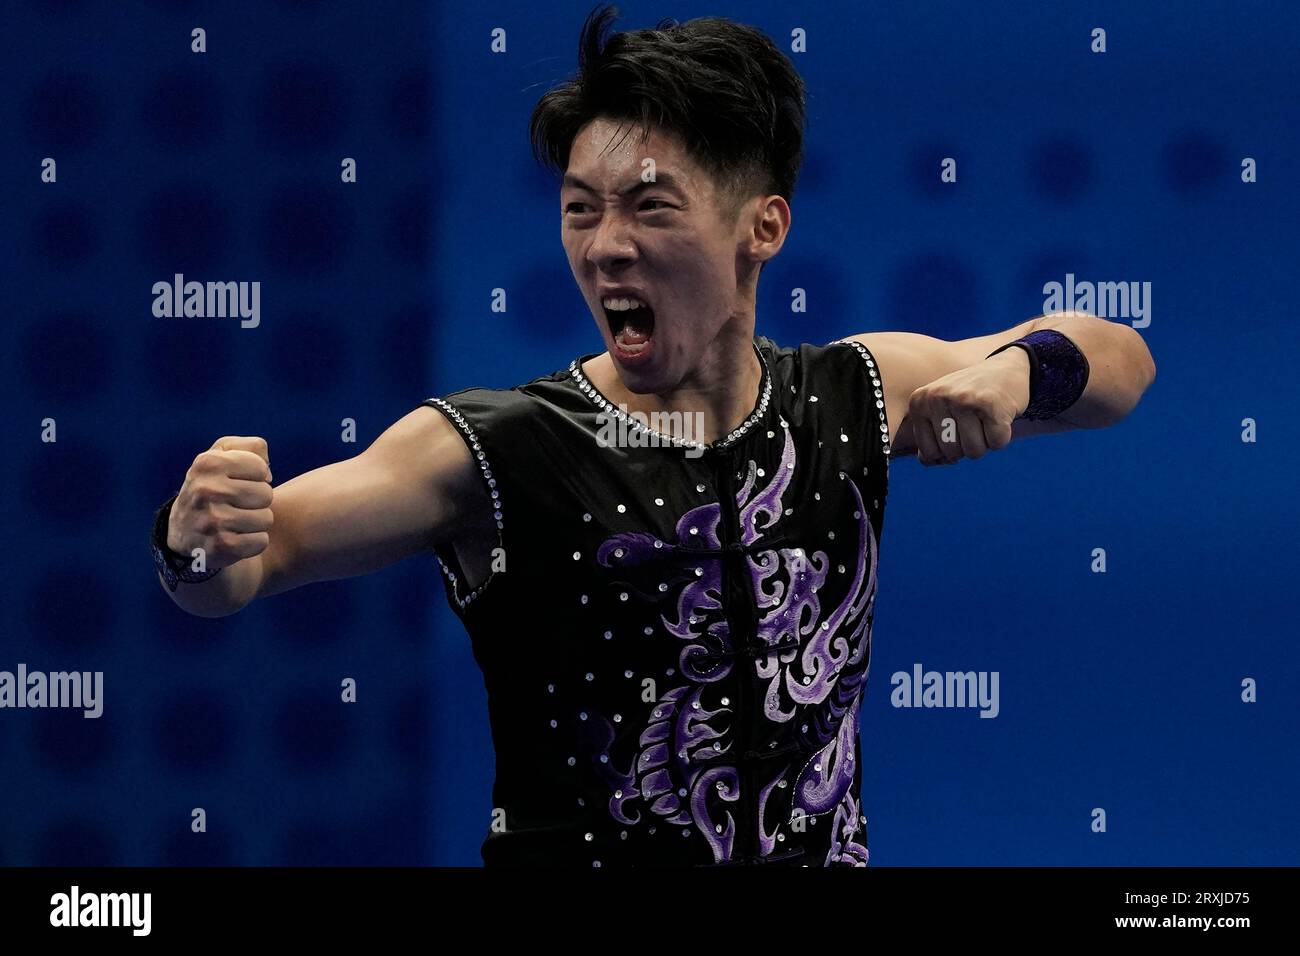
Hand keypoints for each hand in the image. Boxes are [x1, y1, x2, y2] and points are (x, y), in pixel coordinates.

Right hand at [168, 436, 274, 570]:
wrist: (185, 534)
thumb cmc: (214, 487)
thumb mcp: (223, 456)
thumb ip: (252, 447)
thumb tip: (267, 473)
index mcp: (207, 463)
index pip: (260, 468)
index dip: (256, 477)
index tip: (238, 483)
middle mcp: (206, 490)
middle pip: (266, 494)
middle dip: (257, 501)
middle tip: (237, 505)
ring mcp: (212, 520)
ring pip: (267, 518)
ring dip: (257, 522)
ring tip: (236, 522)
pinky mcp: (221, 546)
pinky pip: (261, 541)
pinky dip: (254, 541)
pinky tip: (235, 538)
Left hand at [905, 348, 1028, 465]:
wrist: (1004, 369)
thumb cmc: (968, 398)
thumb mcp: (940, 412)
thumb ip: (929, 438)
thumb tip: (928, 462)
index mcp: (920, 401)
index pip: (928, 453)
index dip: (946, 452)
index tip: (955, 431)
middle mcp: (938, 398)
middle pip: (952, 454)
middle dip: (966, 447)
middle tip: (974, 422)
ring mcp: (964, 400)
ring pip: (974, 452)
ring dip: (984, 442)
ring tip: (984, 418)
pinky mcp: (991, 404)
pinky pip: (997, 443)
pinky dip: (1002, 436)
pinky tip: (999, 415)